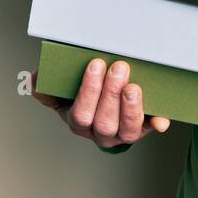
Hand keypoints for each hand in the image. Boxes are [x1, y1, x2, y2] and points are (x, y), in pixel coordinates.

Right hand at [32, 58, 170, 149]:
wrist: (106, 109)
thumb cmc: (84, 95)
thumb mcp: (63, 92)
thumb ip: (48, 87)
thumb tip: (35, 80)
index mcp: (78, 121)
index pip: (81, 113)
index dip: (89, 91)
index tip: (95, 64)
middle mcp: (100, 132)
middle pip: (104, 122)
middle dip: (111, 94)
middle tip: (119, 68)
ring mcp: (122, 133)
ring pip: (127, 130)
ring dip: (131, 108)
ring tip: (134, 87)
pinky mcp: (143, 129)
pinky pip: (151, 129)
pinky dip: (157, 123)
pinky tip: (161, 119)